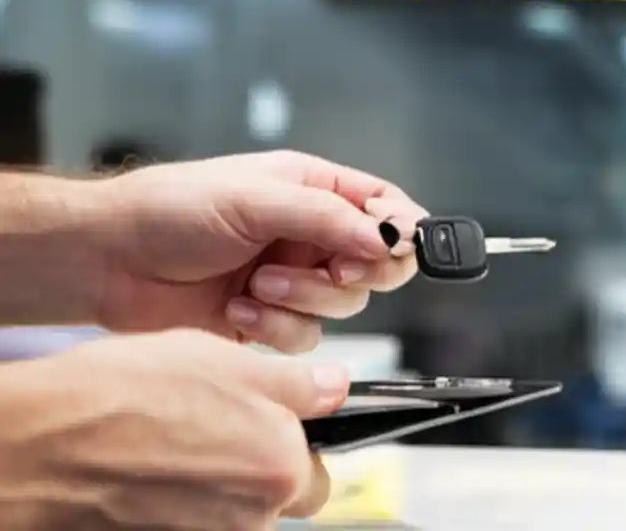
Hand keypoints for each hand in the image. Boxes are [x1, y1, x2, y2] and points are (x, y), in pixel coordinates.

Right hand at [0, 330, 348, 527]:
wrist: (40, 444)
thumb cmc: (123, 397)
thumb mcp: (227, 360)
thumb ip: (295, 383)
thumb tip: (336, 388)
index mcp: (281, 467)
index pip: (315, 469)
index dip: (292, 441)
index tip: (265, 422)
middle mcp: (253, 516)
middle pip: (277, 498)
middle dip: (259, 469)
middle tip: (213, 432)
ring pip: (235, 513)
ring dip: (216, 485)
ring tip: (171, 444)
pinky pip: (192, 523)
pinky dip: (178, 504)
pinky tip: (150, 470)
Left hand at [88, 150, 426, 351]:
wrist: (107, 260)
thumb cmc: (168, 209)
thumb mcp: (256, 199)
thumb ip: (329, 218)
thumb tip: (388, 238)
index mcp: (313, 189)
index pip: (386, 206)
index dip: (400, 229)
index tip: (392, 246)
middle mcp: (309, 234)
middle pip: (377, 263)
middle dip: (356, 272)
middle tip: (332, 270)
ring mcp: (292, 278)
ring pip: (344, 304)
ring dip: (305, 299)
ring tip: (260, 285)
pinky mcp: (269, 320)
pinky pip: (306, 336)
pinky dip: (276, 328)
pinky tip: (238, 311)